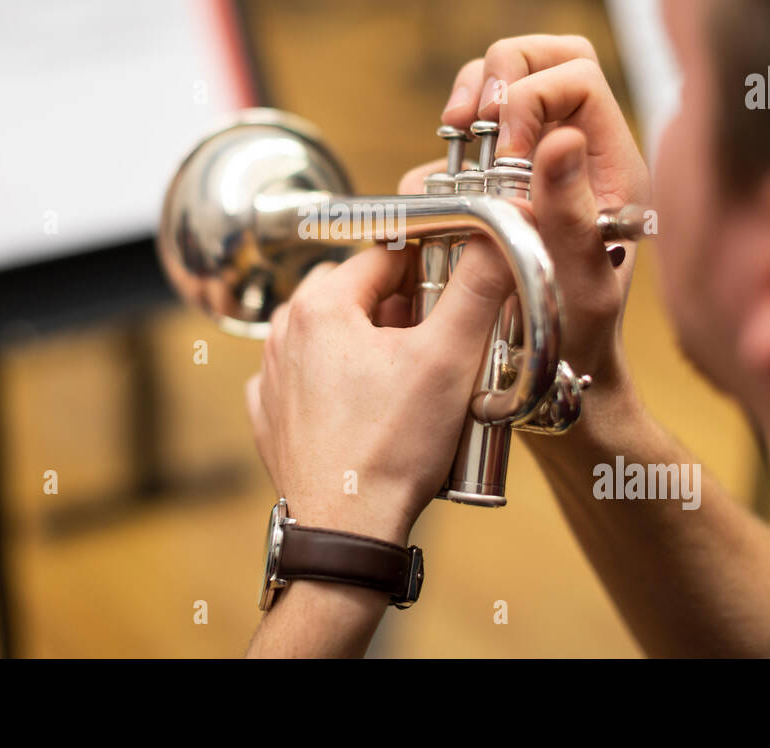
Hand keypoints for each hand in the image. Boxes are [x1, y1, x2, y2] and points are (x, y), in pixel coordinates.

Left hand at [246, 239, 511, 544]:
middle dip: (401, 306)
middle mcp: (283, 333)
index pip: (385, 254)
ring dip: (371, 342)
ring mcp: (270, 377)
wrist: (347, 532)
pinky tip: (370, 405)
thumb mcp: (449, 358)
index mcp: (319, 305)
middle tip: (441, 342)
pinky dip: (339, 382)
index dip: (430, 267)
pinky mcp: (271, 416)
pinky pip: (309, 379)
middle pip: (357, 293)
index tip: (458, 292)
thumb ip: (477, 287)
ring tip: (412, 378)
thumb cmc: (392, 448)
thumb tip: (499, 236)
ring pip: (333, 334)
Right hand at [419, 34, 651, 389]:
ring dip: (466, 103)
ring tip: (450, 137)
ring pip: (499, 88)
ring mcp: (535, 166)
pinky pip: (466, 143)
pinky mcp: (498, 188)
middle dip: (494, 73)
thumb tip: (560, 138)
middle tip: (465, 120)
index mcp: (613, 161)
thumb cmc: (578, 340)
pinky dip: (445, 154)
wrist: (555, 379)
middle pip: (539, 57)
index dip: (530, 98)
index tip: (505, 160)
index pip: (574, 73)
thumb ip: (573, 212)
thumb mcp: (581, 283)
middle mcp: (576, 152)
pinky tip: (439, 193)